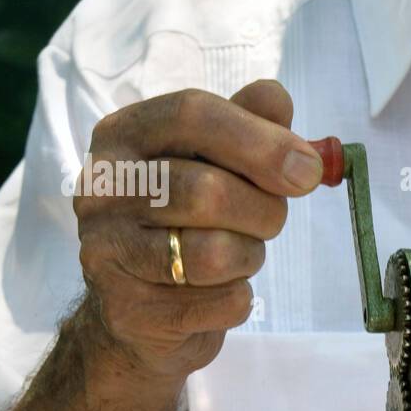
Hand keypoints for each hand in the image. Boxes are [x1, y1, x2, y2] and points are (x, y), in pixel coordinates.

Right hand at [73, 79, 323, 385]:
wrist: (140, 313)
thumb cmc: (187, 222)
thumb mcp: (218, 162)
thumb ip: (249, 123)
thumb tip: (276, 97)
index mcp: (124, 135)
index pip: (192, 114)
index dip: (260, 140)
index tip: (309, 169)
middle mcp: (101, 187)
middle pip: (206, 190)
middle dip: (263, 211)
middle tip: (270, 221)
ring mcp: (105, 250)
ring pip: (214, 253)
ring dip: (250, 256)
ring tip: (238, 254)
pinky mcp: (129, 308)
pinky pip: (221, 302)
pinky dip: (238, 298)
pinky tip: (215, 291)